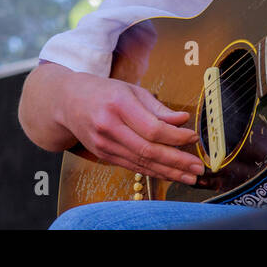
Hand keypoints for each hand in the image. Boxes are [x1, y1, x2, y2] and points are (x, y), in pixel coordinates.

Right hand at [62, 73, 204, 183]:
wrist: (69, 102)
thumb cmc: (104, 92)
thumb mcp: (131, 90)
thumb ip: (157, 108)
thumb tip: (182, 120)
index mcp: (118, 105)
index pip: (152, 128)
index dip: (175, 137)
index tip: (192, 137)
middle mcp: (109, 127)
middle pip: (148, 150)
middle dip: (177, 161)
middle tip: (197, 166)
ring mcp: (104, 144)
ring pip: (142, 162)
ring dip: (169, 171)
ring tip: (189, 176)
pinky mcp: (104, 155)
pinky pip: (133, 166)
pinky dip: (153, 171)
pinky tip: (169, 174)